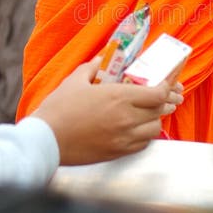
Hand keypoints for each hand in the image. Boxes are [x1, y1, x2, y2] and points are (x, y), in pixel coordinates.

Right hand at [33, 58, 183, 165]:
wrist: (46, 140)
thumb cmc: (58, 109)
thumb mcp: (75, 81)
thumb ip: (92, 68)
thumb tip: (100, 59)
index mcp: (118, 97)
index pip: (157, 93)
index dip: (166, 88)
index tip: (166, 84)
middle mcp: (126, 118)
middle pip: (159, 110)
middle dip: (164, 102)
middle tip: (163, 97)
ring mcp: (123, 138)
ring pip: (154, 129)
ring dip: (155, 120)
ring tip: (148, 114)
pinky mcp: (117, 153)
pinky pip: (142, 144)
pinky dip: (145, 136)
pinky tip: (138, 130)